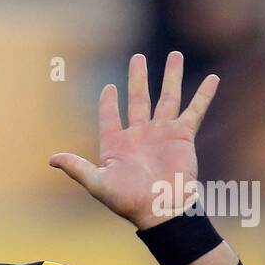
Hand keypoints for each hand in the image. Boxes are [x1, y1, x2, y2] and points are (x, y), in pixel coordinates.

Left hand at [49, 52, 218, 229]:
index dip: (108, 102)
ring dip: (170, 76)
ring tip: (174, 55)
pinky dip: (204, 95)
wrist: (160, 209)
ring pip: (167, 98)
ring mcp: (162, 133)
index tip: (109, 87)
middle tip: (137, 58)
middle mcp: (139, 134)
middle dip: (138, 78)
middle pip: (138, 98)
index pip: (110, 116)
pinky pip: (194, 110)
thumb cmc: (127, 200)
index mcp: (117, 143)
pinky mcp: (183, 136)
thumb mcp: (97, 183)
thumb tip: (51, 159)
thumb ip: (76, 168)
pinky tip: (213, 79)